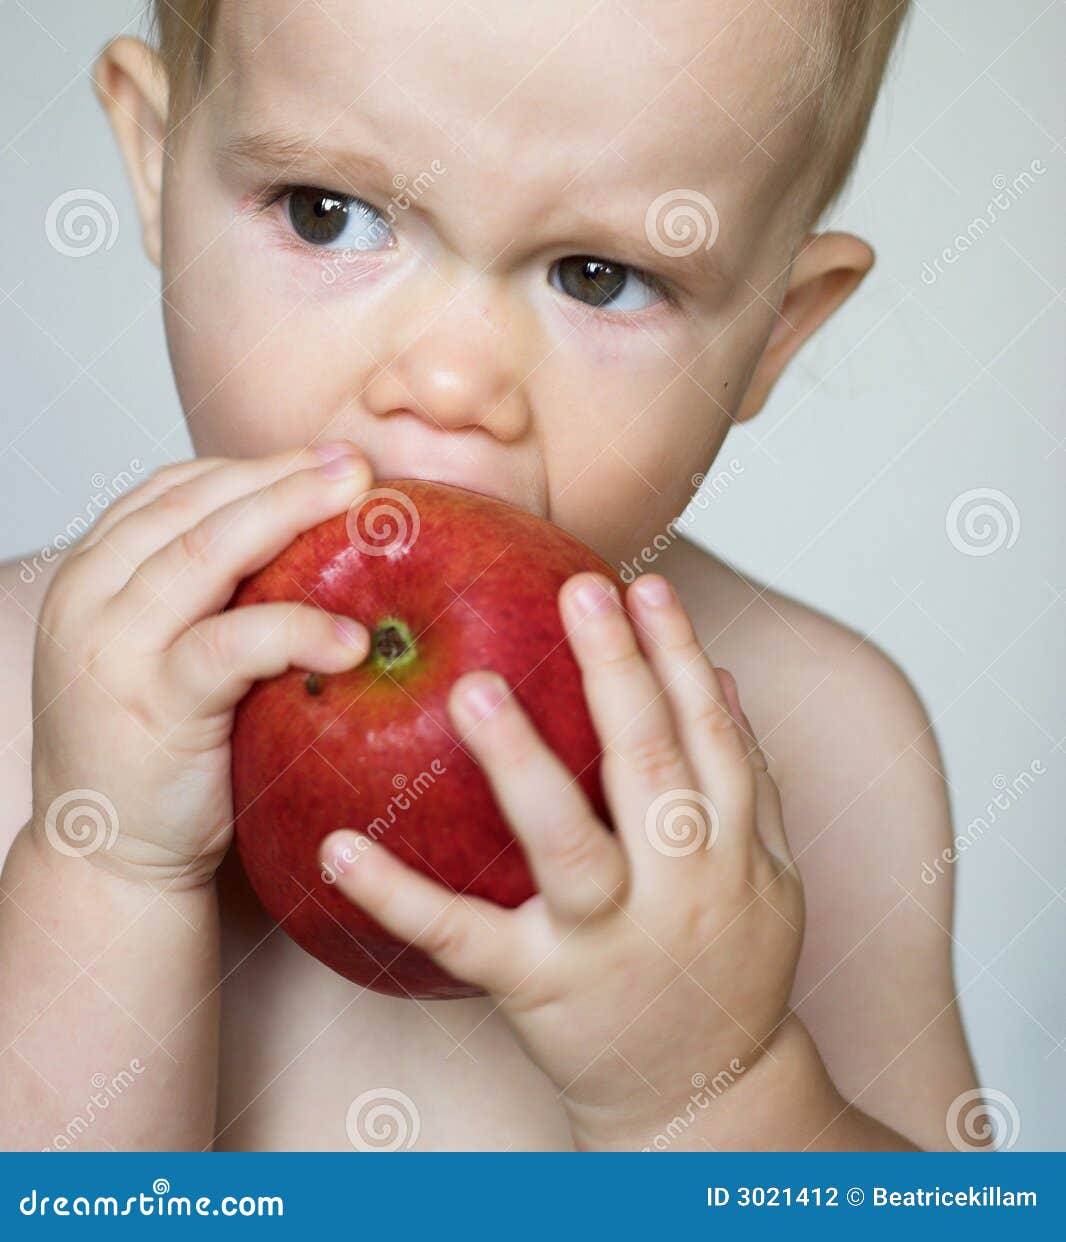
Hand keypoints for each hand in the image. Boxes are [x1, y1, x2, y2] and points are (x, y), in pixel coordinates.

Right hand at [31, 442, 372, 891]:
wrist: (105, 856)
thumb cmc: (154, 746)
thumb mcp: (161, 646)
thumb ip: (205, 589)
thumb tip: (307, 527)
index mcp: (91, 572)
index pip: (173, 490)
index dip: (253, 466)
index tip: (324, 457)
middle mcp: (90, 598)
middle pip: (194, 507)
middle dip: (282, 475)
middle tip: (355, 463)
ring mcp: (115, 649)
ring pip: (205, 555)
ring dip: (290, 516)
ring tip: (361, 503)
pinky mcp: (154, 705)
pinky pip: (231, 646)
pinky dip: (295, 629)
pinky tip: (352, 636)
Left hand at [320, 570, 803, 1148]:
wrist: (707, 1105)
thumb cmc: (729, 967)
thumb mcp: (767, 873)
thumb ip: (743, 775)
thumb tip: (713, 668)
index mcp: (731, 850)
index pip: (708, 734)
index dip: (677, 656)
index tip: (642, 585)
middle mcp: (677, 889)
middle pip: (649, 767)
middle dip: (618, 675)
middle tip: (578, 591)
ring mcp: (605, 941)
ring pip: (566, 844)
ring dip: (522, 763)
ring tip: (474, 687)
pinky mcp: (536, 988)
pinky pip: (460, 935)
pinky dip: (398, 893)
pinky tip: (340, 844)